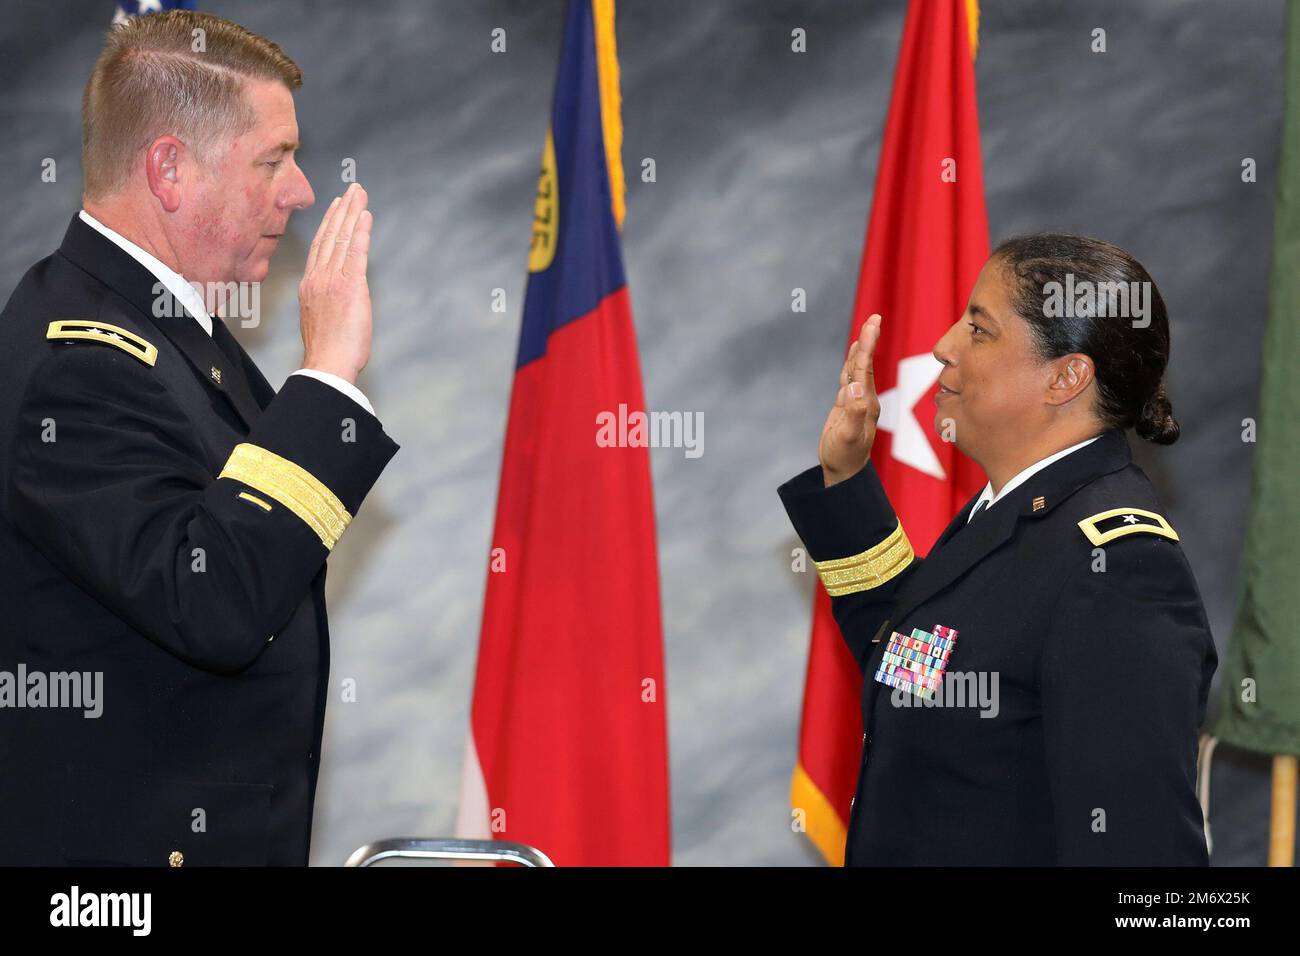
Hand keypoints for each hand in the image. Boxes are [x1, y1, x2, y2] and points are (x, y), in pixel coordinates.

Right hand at [298, 183, 372, 383]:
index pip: (319, 247)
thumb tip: (336, 298)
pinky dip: (361, 231)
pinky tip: (366, 216)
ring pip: (342, 238)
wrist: (327, 365)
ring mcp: (332, 280)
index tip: (337, 207)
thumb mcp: (321, 320)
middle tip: (352, 190)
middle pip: (330, 235)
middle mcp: (318, 278)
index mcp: (310, 286)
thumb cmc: (327, 352)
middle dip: (342, 210)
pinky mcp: (350, 287)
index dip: (329, 224)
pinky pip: (356, 252)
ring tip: (360, 194)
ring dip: (353, 213)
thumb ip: (327, 302)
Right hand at [819, 313, 881, 486]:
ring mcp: (856, 401)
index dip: (867, 345)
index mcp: (866, 402)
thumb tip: (852, 387)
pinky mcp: (847, 405)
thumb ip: (853, 413)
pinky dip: (852, 363)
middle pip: (864, 363)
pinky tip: (855, 354)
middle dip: (868, 340)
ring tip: (868, 328)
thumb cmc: (845, 457)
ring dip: (862, 348)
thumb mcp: (848, 437)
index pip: (864, 368)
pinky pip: (850, 378)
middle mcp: (864, 398)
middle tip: (874, 317)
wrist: (844, 472)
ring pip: (858, 368)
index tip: (872, 324)